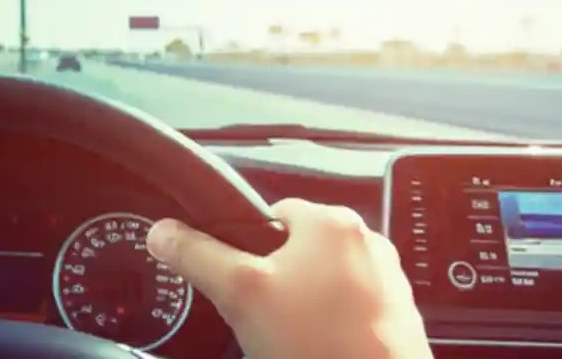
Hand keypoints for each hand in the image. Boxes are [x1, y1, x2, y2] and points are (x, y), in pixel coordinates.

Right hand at [147, 198, 431, 358]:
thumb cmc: (314, 342)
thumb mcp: (240, 294)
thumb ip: (197, 255)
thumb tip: (161, 231)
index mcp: (332, 220)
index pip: (270, 214)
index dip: (246, 248)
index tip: (240, 282)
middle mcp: (369, 241)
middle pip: (297, 249)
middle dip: (277, 280)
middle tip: (263, 316)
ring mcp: (390, 280)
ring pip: (324, 280)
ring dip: (305, 302)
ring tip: (293, 336)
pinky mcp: (400, 316)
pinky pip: (351, 308)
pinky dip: (332, 323)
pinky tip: (319, 347)